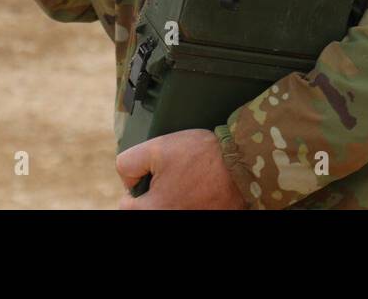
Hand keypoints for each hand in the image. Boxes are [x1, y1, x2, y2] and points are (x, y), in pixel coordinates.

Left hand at [116, 129, 247, 209]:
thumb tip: (128, 181)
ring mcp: (191, 220)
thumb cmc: (200, 155)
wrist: (241, 163)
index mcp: (153, 210)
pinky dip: (191, 202)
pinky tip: (199, 190)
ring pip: (168, 209)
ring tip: (187, 182)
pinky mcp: (208, 216)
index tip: (151, 175)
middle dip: (153, 195)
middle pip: (148, 210)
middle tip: (170, 178)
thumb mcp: (155, 147)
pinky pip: (189, 209)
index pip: (125, 206)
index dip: (134, 187)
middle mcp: (169, 219)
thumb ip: (128, 164)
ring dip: (172, 199)